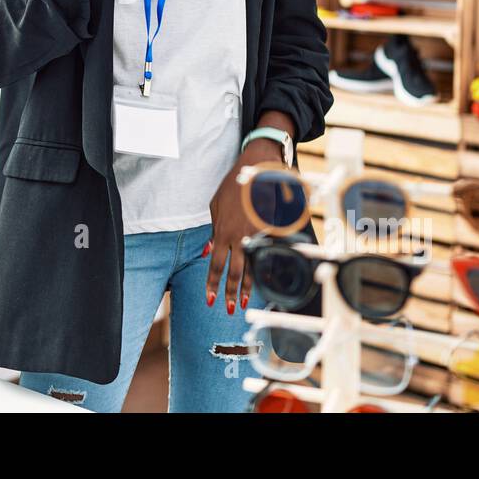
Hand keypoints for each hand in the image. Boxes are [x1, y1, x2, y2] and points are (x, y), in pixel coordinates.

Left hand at [204, 138, 285, 314]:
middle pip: (233, 271)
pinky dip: (266, 268)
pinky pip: (268, 253)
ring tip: (243, 303)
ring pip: (251, 267)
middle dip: (229, 292)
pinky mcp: (271, 230)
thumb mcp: (215, 206)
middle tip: (228, 309)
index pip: (216, 265)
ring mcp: (256, 234)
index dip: (213, 284)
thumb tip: (207, 251)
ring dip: (247, 287)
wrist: (258, 168)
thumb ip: (212, 230)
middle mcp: (238, 236)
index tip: (210, 299)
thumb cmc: (234, 185)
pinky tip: (266, 281)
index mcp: (222, 231)